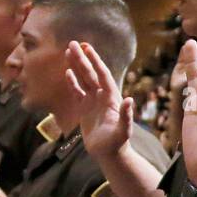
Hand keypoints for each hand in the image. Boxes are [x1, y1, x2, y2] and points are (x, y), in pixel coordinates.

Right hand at [68, 40, 134, 159]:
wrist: (109, 153)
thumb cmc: (118, 142)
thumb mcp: (123, 130)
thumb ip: (126, 115)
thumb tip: (129, 100)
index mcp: (111, 97)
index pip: (103, 75)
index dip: (96, 61)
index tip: (88, 48)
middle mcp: (102, 96)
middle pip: (91, 73)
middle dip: (82, 58)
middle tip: (72, 43)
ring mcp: (93, 101)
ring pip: (84, 79)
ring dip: (77, 65)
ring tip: (68, 51)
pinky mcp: (85, 108)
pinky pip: (78, 92)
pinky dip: (73, 82)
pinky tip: (67, 72)